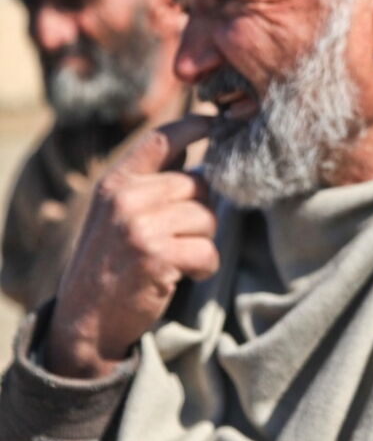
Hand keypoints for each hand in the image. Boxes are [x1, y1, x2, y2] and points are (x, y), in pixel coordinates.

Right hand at [45, 116, 215, 378]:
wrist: (87, 319)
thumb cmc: (113, 263)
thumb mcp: (120, 213)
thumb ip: (153, 183)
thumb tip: (204, 151)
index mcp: (117, 181)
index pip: (162, 138)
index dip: (196, 125)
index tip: (217, 121)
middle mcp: (126, 196)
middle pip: (201, 184)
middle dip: (202, 213)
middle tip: (180, 239)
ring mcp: (138, 224)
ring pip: (208, 218)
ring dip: (203, 243)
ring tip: (176, 258)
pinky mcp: (155, 254)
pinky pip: (207, 251)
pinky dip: (204, 267)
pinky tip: (183, 275)